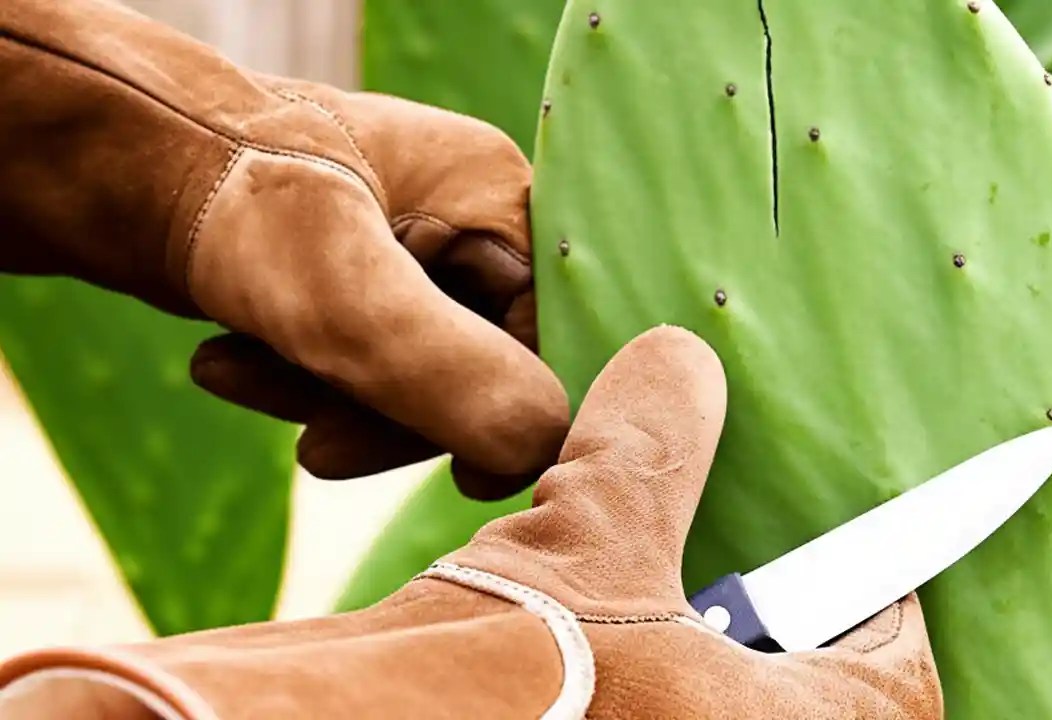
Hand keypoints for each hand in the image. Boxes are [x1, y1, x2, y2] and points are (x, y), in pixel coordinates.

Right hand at [0, 327, 941, 718]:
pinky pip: (652, 712)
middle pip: (810, 696)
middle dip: (787, 621)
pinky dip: (643, 668)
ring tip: (675, 564)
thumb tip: (684, 362)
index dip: (890, 593)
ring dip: (704, 639)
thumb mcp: (583, 548)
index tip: (882, 541)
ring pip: (719, 707)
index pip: (895, 670)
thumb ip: (651, 450)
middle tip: (768, 544)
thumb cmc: (477, 678)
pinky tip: (594, 613)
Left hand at [180, 79, 569, 496]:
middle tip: (315, 446)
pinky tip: (234, 361)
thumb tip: (534, 449)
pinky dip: (310, 377)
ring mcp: (417, 246)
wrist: (105, 162)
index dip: (515, 409)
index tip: (461, 474)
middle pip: (485, 361)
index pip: (552, 333)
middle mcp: (471, 219)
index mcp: (500, 199)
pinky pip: (369, 356)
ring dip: (332, 399)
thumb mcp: (341, 298)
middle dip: (390, 412)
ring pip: (418, 369)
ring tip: (233, 374)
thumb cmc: (226, 202)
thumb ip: (451, 377)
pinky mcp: (365, 274)